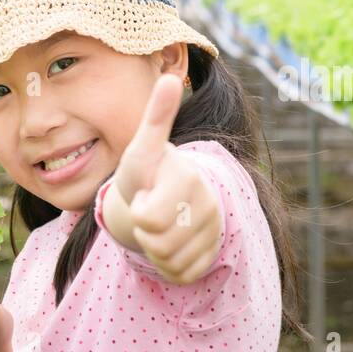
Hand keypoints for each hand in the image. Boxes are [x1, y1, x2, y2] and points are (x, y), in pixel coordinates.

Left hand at [108, 73, 222, 283]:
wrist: (166, 197)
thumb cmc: (148, 171)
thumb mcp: (144, 147)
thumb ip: (156, 117)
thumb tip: (170, 78)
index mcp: (190, 179)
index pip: (148, 219)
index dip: (138, 211)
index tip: (146, 194)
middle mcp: (210, 206)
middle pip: (157, 244)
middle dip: (143, 232)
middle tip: (149, 212)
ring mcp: (214, 233)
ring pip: (168, 261)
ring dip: (153, 249)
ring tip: (159, 226)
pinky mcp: (212, 257)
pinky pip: (179, 274)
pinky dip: (167, 265)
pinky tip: (170, 243)